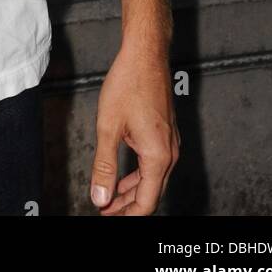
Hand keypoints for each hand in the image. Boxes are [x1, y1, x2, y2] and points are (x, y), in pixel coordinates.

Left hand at [89, 41, 179, 214]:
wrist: (146, 54)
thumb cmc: (129, 83)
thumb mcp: (108, 126)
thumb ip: (104, 166)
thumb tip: (100, 197)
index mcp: (157, 156)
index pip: (146, 202)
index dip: (125, 215)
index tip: (106, 217)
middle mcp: (169, 152)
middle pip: (151, 194)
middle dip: (127, 207)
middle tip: (105, 211)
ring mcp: (170, 142)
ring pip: (153, 179)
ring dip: (132, 192)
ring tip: (110, 199)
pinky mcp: (166, 133)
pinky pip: (154, 164)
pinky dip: (138, 175)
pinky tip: (123, 176)